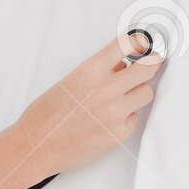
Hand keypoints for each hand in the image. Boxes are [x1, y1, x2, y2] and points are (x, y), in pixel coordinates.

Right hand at [13, 36, 163, 180]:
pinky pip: (135, 118)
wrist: (37, 146)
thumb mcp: (70, 81)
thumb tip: (121, 65)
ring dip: (138, 92)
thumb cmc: (47, 114)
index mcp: (91, 70)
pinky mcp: (119, 133)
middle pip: (150, 67)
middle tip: (150, 66)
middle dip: (151, 64)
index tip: (144, 45)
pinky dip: (127, 117)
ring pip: (147, 93)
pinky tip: (110, 119)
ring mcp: (115, 112)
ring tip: (124, 97)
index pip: (128, 44)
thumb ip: (98, 71)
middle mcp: (106, 89)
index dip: (141, 43)